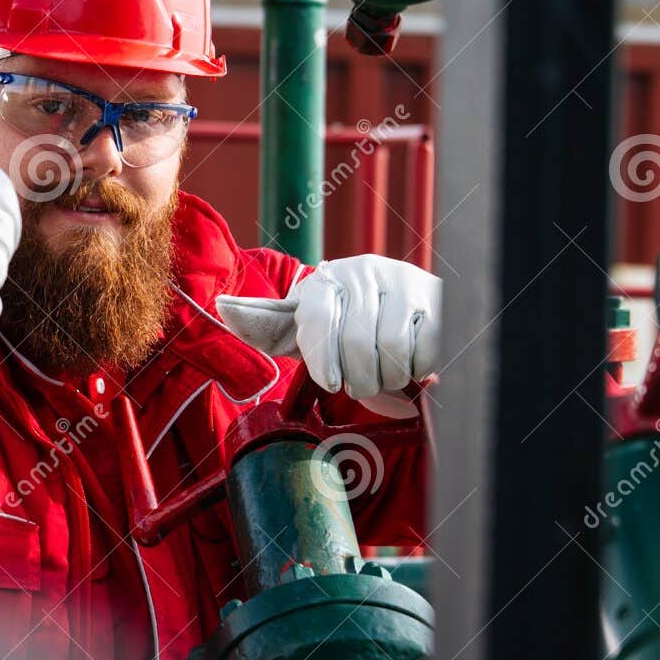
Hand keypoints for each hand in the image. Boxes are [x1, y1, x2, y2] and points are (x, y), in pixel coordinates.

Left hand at [215, 255, 439, 417]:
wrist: (392, 298)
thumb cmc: (336, 320)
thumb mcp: (299, 322)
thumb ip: (263, 322)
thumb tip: (223, 308)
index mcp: (325, 280)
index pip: (318, 319)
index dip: (323, 359)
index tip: (331, 383)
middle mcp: (364, 272)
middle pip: (356, 342)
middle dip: (357, 377)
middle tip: (357, 387)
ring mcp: (403, 282)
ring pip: (393, 349)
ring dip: (387, 378)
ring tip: (382, 377)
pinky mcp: (437, 299)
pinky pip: (426, 349)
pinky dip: (417, 369)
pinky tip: (408, 364)